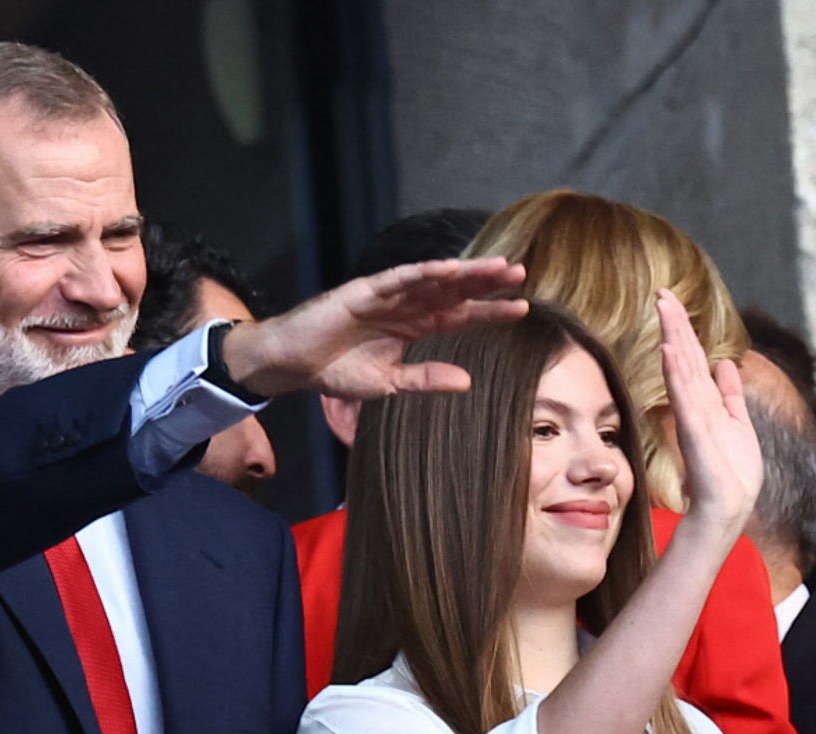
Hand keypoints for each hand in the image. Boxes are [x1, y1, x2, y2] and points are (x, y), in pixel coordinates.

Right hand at [220, 257, 530, 399]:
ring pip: (434, 279)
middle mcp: (406, 307)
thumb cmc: (336, 371)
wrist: (293, 365)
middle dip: (486, 283)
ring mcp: (387, 295)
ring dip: (465, 273)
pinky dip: (426, 272)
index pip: (460, 315)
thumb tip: (468, 381)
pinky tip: (451, 269)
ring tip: (498, 268)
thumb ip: (426, 380)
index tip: (522, 309)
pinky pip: (400, 278)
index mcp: (413, 327)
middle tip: (521, 274)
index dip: (490, 312)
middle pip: (454, 291)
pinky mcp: (365, 290)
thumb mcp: (388, 384)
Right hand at [658, 289, 761, 531]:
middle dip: (675, 323)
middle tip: (661, 292)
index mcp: (706, 401)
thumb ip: (731, 395)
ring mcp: (693, 416)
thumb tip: (728, 364)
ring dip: (674, 336)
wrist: (728, 507)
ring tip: (665, 308)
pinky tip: (671, 351)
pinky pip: (685, 397)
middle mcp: (695, 404)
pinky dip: (677, 374)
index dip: (683, 327)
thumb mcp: (738, 424)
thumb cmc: (731, 473)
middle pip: (684, 355)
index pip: (692, 356)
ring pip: (682, 368)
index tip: (670, 300)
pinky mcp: (694, 432)